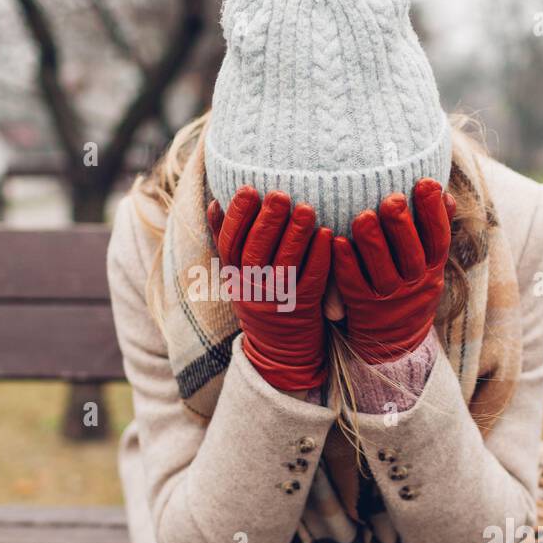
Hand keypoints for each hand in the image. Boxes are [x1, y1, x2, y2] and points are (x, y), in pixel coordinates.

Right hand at [209, 187, 333, 391]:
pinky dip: (319, 257)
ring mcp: (277, 299)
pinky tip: (327, 235)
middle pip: (256, 251)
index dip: (238, 216)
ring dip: (295, 235)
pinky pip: (311, 280)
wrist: (279, 352)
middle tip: (280, 195)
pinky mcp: (303, 307)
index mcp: (234, 276)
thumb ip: (227, 240)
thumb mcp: (237, 275)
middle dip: (268, 220)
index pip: (230, 243)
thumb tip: (215, 202)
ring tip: (306, 209)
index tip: (248, 189)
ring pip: (284, 264)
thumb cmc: (260, 301)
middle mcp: (251, 288)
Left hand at [332, 178, 456, 363]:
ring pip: (382, 270)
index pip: (438, 237)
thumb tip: (445, 194)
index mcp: (432, 267)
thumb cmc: (411, 287)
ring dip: (373, 242)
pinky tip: (337, 242)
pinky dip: (346, 264)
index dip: (434, 212)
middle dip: (402, 225)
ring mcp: (388, 297)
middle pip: (411, 253)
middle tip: (392, 199)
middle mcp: (414, 282)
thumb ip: (434, 231)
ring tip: (363, 216)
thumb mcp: (431, 264)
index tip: (426, 183)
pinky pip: (354, 285)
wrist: (396, 341)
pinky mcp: (362, 307)